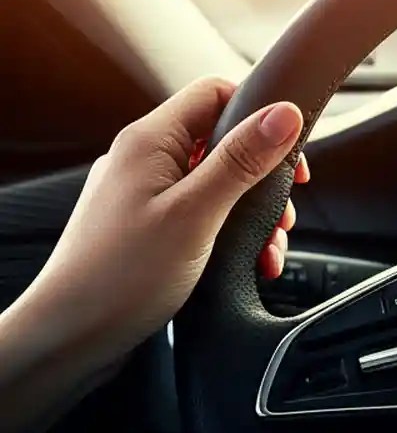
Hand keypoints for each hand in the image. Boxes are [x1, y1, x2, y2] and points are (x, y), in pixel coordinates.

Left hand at [21, 76, 306, 365]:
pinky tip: (244, 263)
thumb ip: (241, 161)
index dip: (260, 118)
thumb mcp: (196, 214)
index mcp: (149, 141)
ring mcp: (142, 193)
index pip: (216, 94)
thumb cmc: (120, 278)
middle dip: (262, 178)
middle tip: (281, 214)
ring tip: (266, 249)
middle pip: (222, 141)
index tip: (290, 158)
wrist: (71, 337)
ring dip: (251, 213)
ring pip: (216, 182)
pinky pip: (200, 213)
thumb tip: (283, 114)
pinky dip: (229, 233)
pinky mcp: (146, 225)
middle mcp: (142, 160)